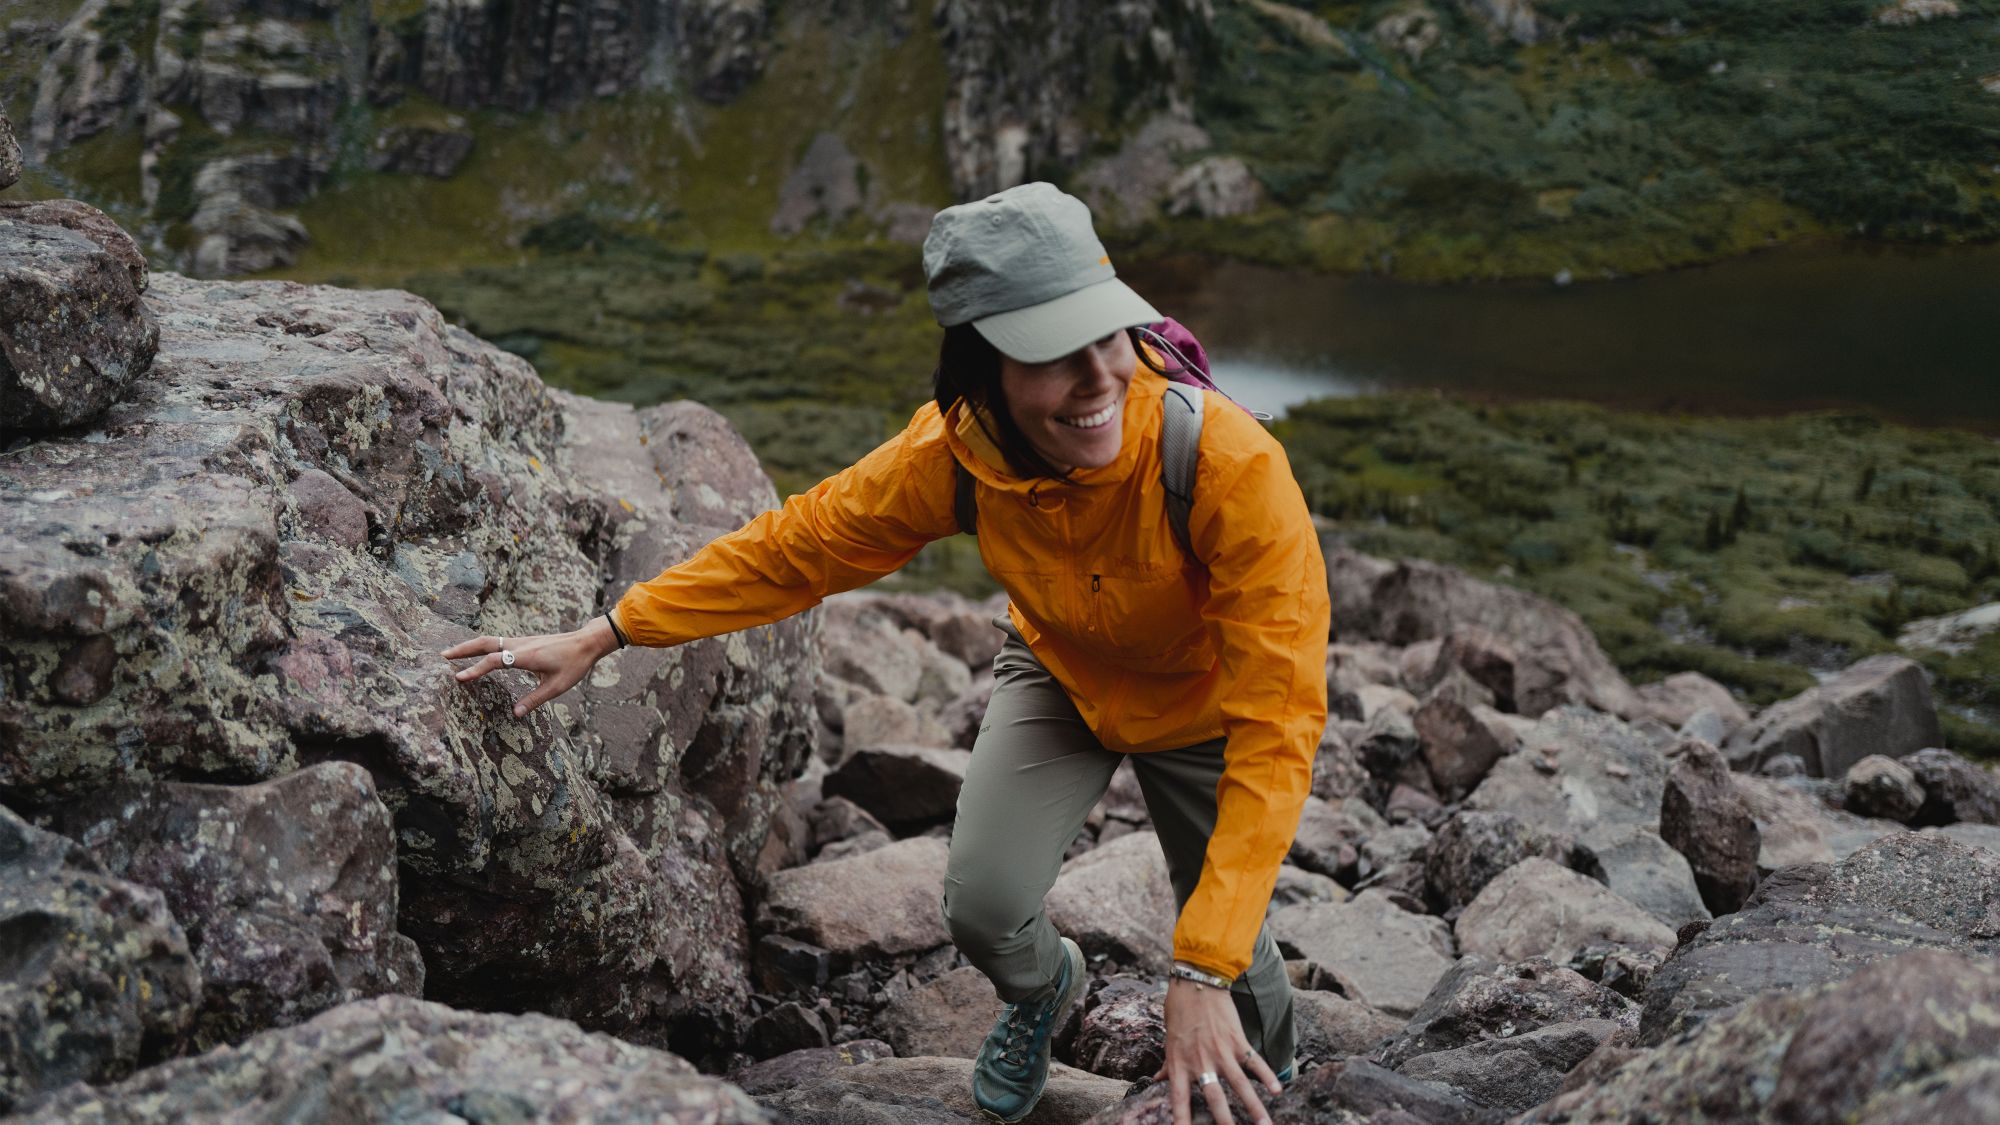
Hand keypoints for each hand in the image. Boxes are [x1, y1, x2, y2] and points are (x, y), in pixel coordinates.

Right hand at [441, 617, 621, 717]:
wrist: (586, 642)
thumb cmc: (574, 665)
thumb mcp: (557, 687)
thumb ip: (535, 700)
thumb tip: (515, 715)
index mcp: (526, 656)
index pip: (495, 662)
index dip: (475, 670)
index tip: (459, 678)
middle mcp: (520, 645)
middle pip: (485, 643)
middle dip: (463, 650)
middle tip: (442, 657)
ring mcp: (521, 641)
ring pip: (489, 640)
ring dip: (469, 646)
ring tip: (451, 654)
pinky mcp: (523, 641)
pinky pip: (497, 642)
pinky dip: (482, 646)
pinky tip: (475, 653)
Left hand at [1152, 977, 1281, 1124]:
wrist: (1197, 982)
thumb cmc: (1179, 1011)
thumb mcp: (1169, 1041)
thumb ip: (1167, 1066)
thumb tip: (1155, 1081)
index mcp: (1180, 1063)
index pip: (1179, 1097)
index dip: (1181, 1117)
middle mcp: (1201, 1060)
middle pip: (1214, 1096)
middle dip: (1224, 1119)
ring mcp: (1221, 1051)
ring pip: (1239, 1084)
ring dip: (1253, 1106)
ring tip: (1264, 1124)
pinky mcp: (1237, 1040)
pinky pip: (1254, 1061)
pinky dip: (1267, 1076)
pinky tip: (1278, 1090)